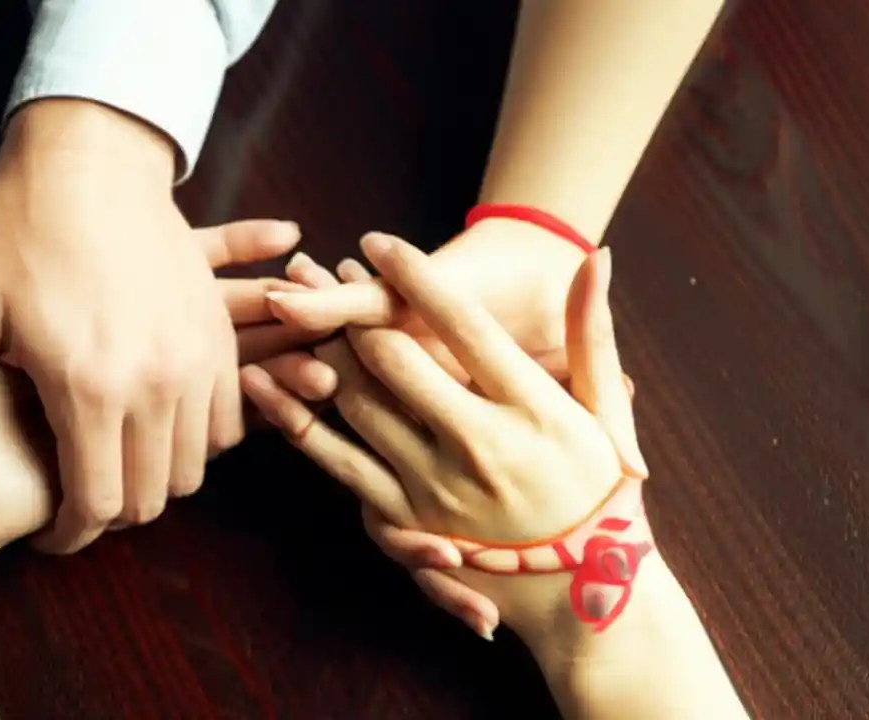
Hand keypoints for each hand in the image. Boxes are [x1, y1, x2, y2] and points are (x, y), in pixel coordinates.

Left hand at [0, 100, 308, 553]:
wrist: (90, 162)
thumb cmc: (12, 233)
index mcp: (89, 386)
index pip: (96, 506)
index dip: (70, 535)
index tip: (49, 533)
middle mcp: (156, 382)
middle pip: (151, 498)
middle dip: (111, 513)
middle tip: (77, 493)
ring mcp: (198, 360)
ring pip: (193, 469)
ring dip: (154, 478)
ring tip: (113, 457)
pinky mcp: (219, 338)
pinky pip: (226, 423)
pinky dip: (194, 440)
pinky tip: (154, 421)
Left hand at [242, 233, 647, 637]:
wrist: (584, 588)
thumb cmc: (598, 489)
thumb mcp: (605, 410)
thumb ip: (591, 332)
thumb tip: (597, 256)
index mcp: (530, 409)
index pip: (462, 324)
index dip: (413, 274)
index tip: (378, 240)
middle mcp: (477, 446)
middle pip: (394, 358)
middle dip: (357, 310)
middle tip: (334, 279)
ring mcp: (433, 486)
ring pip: (357, 402)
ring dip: (321, 349)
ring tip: (292, 310)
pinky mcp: (401, 518)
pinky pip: (335, 460)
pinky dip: (294, 418)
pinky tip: (263, 381)